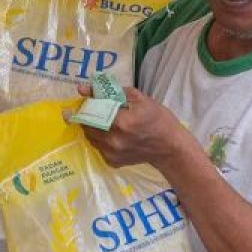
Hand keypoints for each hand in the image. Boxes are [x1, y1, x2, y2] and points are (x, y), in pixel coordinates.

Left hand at [67, 82, 189, 169]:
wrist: (170, 148)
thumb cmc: (158, 119)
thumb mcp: (140, 99)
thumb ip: (109, 92)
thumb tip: (82, 89)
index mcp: (120, 122)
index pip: (91, 111)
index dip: (86, 105)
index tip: (85, 100)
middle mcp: (112, 140)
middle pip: (87, 125)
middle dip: (88, 115)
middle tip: (95, 109)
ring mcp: (111, 153)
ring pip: (89, 136)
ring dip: (92, 127)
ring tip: (105, 121)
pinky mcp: (112, 162)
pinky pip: (97, 147)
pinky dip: (100, 139)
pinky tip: (112, 134)